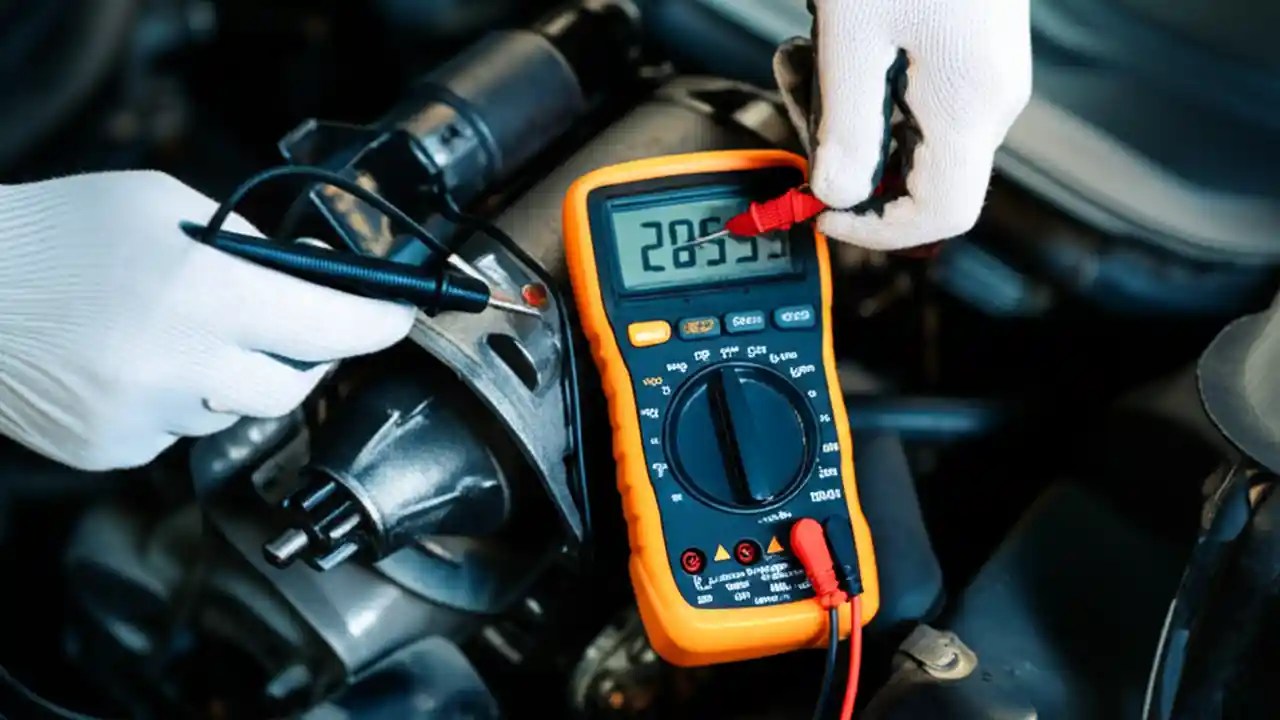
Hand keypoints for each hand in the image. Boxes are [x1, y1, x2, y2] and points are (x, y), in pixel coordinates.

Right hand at [0, 171, 415, 470]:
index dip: (377, 323)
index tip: (397, 318)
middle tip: (294, 323)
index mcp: (202, 293)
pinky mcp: (112, 449)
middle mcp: (179, 365)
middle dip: (306, 353)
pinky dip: (178, 401)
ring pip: (234, 410)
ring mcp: (144, 417)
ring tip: (176, 333)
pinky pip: (180, 431)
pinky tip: (134, 364)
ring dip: (230, 377)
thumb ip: (249, 244)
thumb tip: (318, 272)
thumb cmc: (56, 233)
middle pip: (294, 384)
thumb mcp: (163, 207)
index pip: (332, 325)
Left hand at [775, 0, 1031, 249]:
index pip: (937, 217)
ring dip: (848, 114)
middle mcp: (992, 99)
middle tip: (794, 105)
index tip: (822, 215)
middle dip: (845, 156)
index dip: (874, 231)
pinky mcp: (976, 50)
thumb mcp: (853, 34)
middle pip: (916, 175)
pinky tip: (835, 41)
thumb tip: (837, 194)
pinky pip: (920, 95)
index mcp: (969, 107)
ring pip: (912, 132)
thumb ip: (846, 126)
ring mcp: (989, 74)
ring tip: (802, 59)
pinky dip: (869, 84)